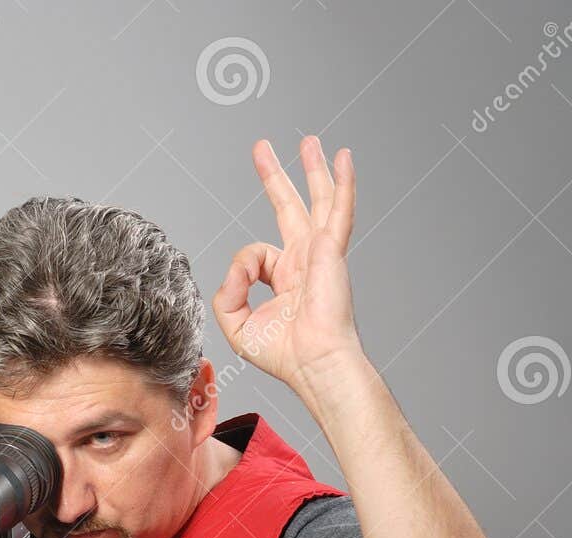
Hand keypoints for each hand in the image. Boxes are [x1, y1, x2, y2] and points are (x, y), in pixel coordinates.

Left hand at [212, 136, 364, 397]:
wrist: (312, 361)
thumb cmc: (283, 353)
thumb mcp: (237, 324)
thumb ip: (227, 292)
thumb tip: (239, 265)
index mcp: (285, 278)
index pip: (257, 254)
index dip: (245, 266)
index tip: (245, 283)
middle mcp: (304, 261)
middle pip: (289, 208)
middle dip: (276, 178)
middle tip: (263, 150)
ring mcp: (320, 253)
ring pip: (318, 201)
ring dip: (313, 170)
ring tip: (309, 142)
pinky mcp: (331, 251)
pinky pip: (339, 210)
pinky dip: (343, 183)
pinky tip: (344, 158)